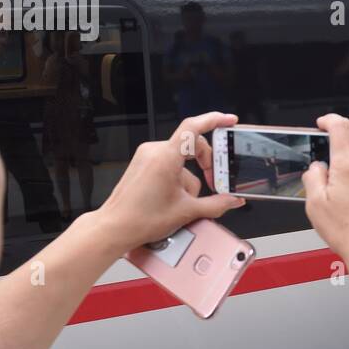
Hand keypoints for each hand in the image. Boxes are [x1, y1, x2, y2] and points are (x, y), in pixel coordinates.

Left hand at [95, 112, 245, 253]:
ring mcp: (147, 156)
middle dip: (206, 165)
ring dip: (190, 178)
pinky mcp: (143, 163)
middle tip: (214, 183)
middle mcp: (155, 151)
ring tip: (186, 201)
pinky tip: (175, 197)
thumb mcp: (187, 211)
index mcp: (166, 158)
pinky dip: (178, 178)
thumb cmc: (140, 219)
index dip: (215, 120)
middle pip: (192, 146)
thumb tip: (233, 200)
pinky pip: (169, 163)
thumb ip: (216, 204)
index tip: (229, 121)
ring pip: (182, 159)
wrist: (115, 228)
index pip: (194, 128)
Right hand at [303, 114, 348, 267]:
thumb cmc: (348, 232)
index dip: (329, 120)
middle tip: (331, 160)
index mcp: (348, 166)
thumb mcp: (315, 205)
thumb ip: (313, 179)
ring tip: (343, 190)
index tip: (323, 124)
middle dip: (343, 143)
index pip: (341, 127)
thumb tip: (317, 168)